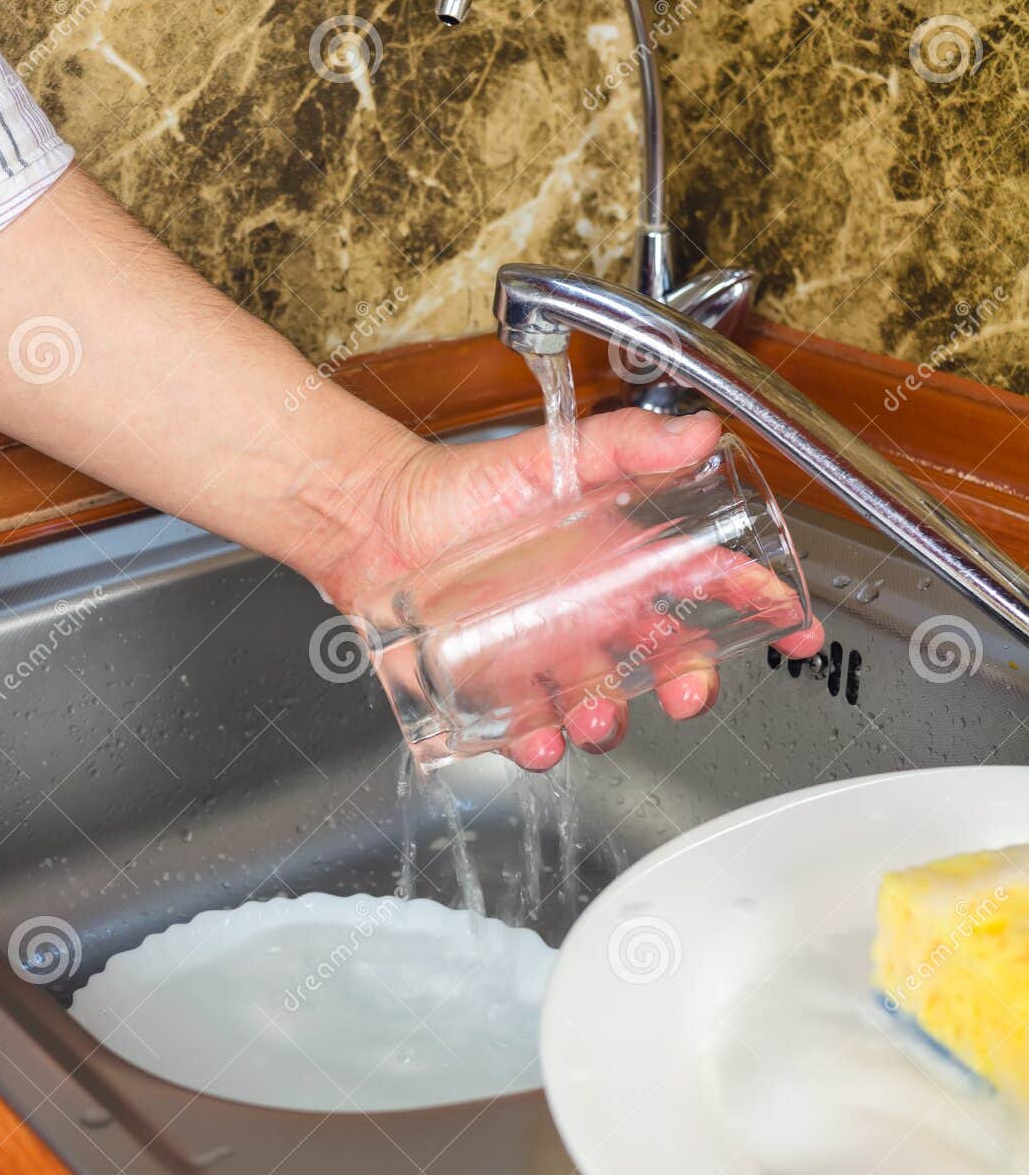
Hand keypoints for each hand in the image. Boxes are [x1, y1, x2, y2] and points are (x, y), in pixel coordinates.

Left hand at [317, 407, 824, 769]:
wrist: (380, 520)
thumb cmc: (468, 487)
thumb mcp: (556, 456)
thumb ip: (629, 443)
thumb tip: (701, 432)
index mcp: (623, 562)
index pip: (711, 584)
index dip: (761, 603)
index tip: (793, 624)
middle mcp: (596, 616)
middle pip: (668, 661)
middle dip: (690, 683)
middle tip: (688, 693)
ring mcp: (550, 656)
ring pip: (602, 706)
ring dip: (609, 723)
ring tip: (594, 719)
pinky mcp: (498, 687)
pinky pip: (530, 729)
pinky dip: (536, 743)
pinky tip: (533, 738)